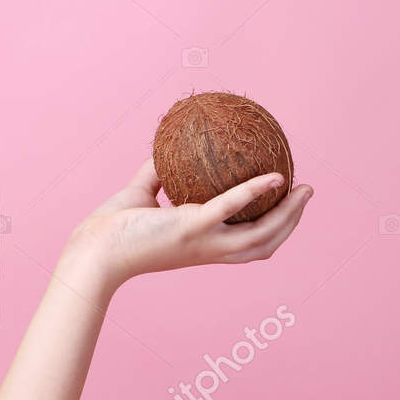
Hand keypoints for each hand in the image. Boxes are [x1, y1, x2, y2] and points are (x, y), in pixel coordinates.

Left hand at [70, 158, 313, 287]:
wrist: (93, 251)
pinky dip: (255, 192)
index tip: (285, 204)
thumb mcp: (141, 196)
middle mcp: (208, 249)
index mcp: (201, 246)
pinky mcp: (190, 228)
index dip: (271, 228)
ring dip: (288, 213)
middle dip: (292, 222)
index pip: (246, 244)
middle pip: (265, 244)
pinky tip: (274, 176)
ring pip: (261, 234)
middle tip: (307, 194)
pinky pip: (230, 207)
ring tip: (304, 188)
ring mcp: (202, 241)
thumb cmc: (111, 228)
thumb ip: (155, 174)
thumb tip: (165, 147)